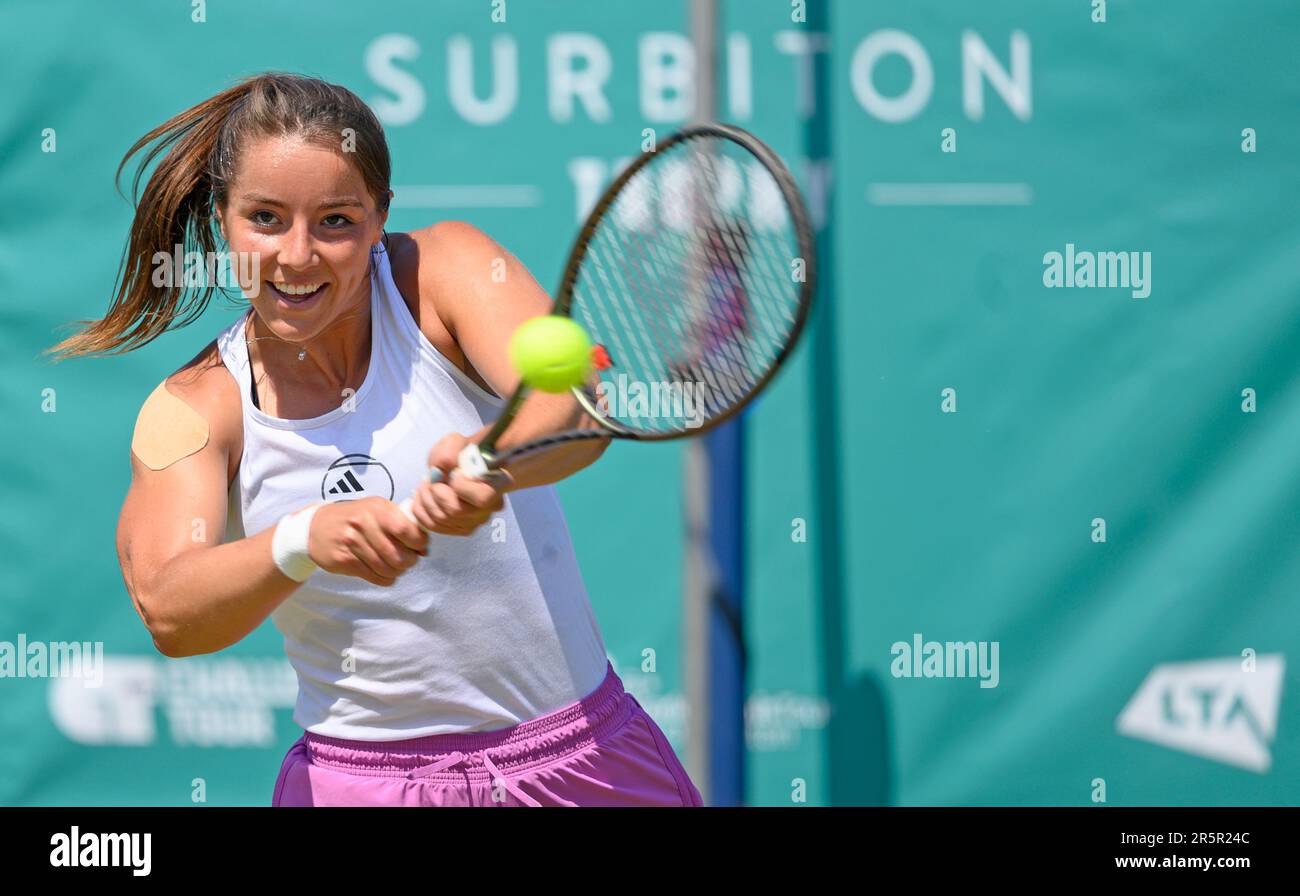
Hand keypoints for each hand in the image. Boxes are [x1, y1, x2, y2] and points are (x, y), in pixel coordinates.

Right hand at [308, 497, 428, 586]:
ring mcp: (352, 543)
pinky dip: (385, 579)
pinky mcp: (344, 560)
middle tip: (409, 561)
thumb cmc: (354, 518)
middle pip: (399, 555)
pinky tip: (384, 573)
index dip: (419, 542)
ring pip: (387, 569)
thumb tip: (424, 547)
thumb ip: (400, 523)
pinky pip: (374, 577)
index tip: (420, 546)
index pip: (406, 530)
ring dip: (397, 572)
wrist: (315, 526)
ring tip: (396, 567)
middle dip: (409, 562)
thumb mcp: (376, 510)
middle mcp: (364, 524)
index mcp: (377, 509)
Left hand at [407, 432, 507, 536]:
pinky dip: (422, 511)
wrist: (463, 466)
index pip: (481, 498)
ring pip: (441, 520)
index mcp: (498, 484)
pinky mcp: (460, 529)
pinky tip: (423, 497)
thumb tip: (440, 470)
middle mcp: (490, 508)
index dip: (460, 486)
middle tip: (430, 478)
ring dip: (425, 500)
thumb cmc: (462, 454)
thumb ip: (449, 452)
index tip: (454, 473)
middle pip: (456, 512)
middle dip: (435, 492)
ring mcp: (475, 521)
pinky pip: (434, 526)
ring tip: (425, 485)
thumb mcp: (455, 443)